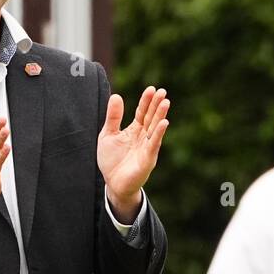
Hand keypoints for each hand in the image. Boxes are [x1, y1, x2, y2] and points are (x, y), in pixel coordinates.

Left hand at [98, 85, 169, 219]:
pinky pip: (154, 143)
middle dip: (156, 105)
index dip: (146, 101)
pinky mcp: (148, 158)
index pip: (142, 112)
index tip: (151, 89)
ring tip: (166, 102)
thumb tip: (116, 95)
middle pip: (151, 117)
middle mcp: (143, 137)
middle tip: (162, 91)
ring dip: (161, 115)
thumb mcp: (108, 135)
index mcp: (134, 130)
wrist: (113, 184)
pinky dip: (159, 133)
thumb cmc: (111, 160)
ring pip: (155, 128)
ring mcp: (147, 147)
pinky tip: (164, 123)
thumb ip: (113, 117)